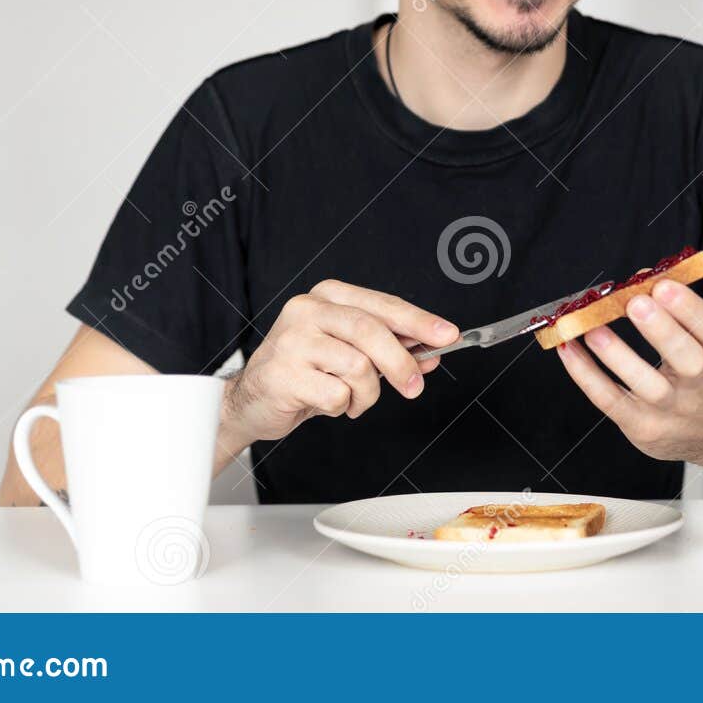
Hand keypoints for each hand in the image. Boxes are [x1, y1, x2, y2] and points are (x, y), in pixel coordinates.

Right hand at [219, 280, 457, 452]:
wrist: (253, 400)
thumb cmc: (307, 372)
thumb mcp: (351, 354)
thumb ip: (390, 348)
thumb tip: (432, 353)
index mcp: (329, 296)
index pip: (383, 305)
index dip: (420, 321)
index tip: (450, 335)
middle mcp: (308, 310)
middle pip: (371, 332)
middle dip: (401, 363)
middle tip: (414, 387)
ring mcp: (292, 340)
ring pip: (358, 367)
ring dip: (365, 394)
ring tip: (352, 399)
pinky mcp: (283, 373)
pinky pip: (336, 394)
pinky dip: (341, 407)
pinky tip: (326, 403)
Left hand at [555, 278, 702, 472]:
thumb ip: (675, 314)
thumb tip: (639, 280)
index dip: (690, 308)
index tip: (664, 284)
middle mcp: (698, 386)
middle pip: (687, 360)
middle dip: (662, 331)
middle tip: (636, 303)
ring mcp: (670, 411)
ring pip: (648, 386)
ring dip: (618, 356)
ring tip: (593, 331)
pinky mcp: (642, 428)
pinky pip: (611, 400)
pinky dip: (586, 374)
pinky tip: (569, 350)